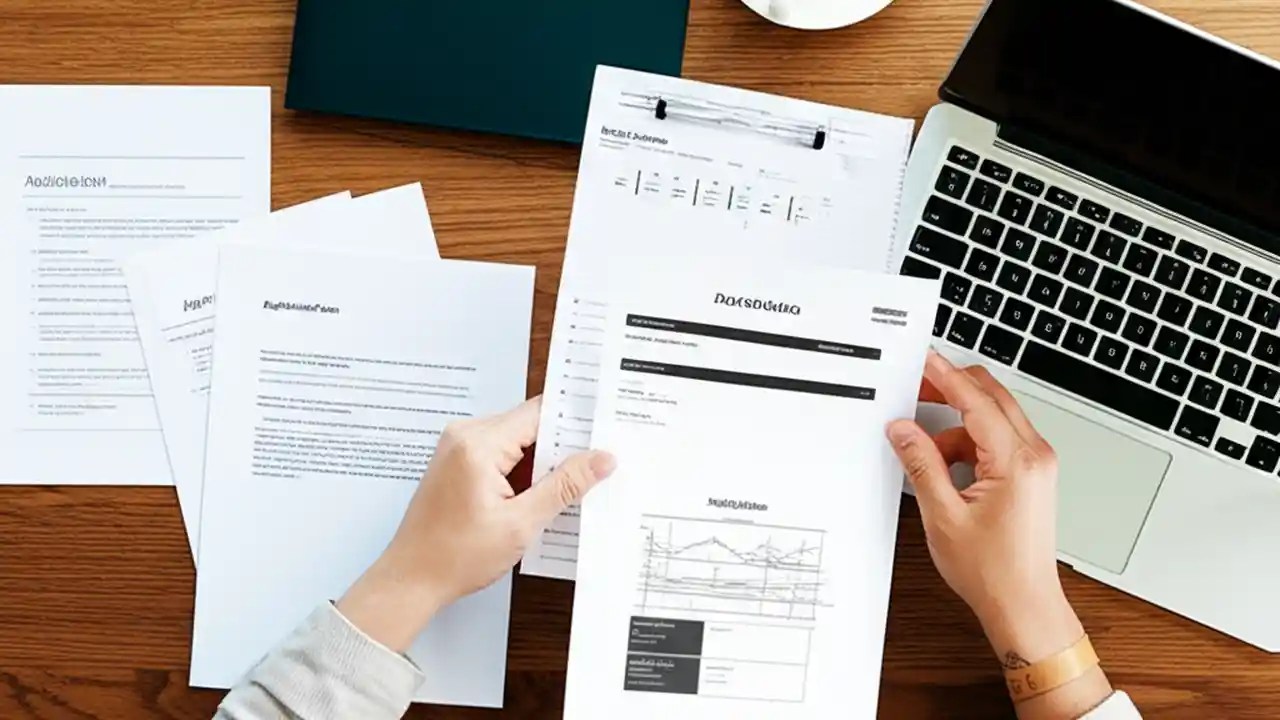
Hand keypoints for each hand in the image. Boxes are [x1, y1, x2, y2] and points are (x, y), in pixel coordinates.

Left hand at [337, 396, 615, 651]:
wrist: (410, 579)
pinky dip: (522, 470)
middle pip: (529, 424)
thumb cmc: (455, 556)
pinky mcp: (456, 461)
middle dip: (562, 444)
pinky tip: (538, 494)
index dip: (575, 421)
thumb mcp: (521, 524)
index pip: (539, 413)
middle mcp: (464, 436)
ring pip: (516, 439)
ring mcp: (457, 447)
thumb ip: (564, 486)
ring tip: (570, 485)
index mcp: (478, 444)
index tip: (604, 431)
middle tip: (597, 463)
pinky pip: (499, 453)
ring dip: (542, 461)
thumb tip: (601, 459)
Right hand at [886, 351, 1075, 660]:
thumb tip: (903, 430)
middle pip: (991, 397)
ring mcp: (1036, 463)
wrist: (1024, 603)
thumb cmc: (993, 570)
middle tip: (916, 387)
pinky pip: (996, 439)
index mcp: (1017, 461)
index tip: (924, 359)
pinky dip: (967, 442)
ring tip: (923, 447)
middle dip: (951, 388)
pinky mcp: (1031, 474)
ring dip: (956, 423)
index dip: (945, 376)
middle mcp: (1034, 455)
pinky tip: (944, 466)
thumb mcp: (943, 515)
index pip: (976, 400)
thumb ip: (921, 464)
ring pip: (992, 418)